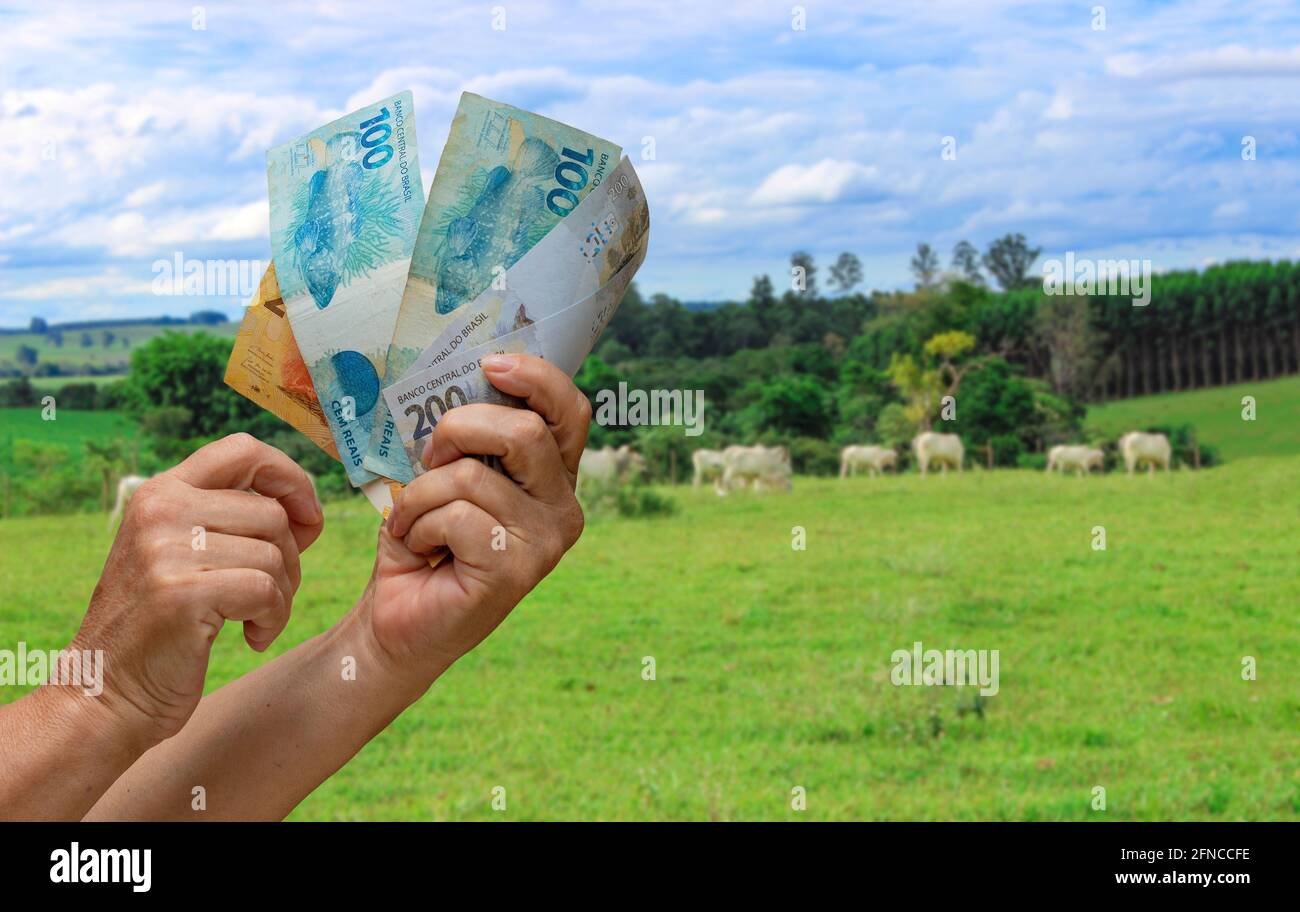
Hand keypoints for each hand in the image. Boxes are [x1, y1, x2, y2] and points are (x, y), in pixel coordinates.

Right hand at [75, 433, 322, 749]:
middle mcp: (161, 510)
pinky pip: (267, 590)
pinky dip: (273, 619)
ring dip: (282, 595)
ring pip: (275, 554)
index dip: (291, 477)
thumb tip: (306, 505)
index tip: (307, 518)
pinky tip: (251, 638)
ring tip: (255, 619)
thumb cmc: (159, 628)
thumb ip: (229, 520)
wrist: (104, 695)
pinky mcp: (181, 592)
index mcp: (161, 492)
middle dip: (290, 558)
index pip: (243, 449)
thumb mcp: (180, 554)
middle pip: (272, 512)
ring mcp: (166, 550)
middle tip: (270, 594)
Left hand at [360, 354, 588, 685]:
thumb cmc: (421, 539)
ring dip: (421, 493)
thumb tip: (461, 380)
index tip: (490, 363)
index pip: (569, 411)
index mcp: (553, 476)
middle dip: (458, 429)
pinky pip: (456, 516)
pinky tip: (418, 549)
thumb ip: (467, 436)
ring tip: (412, 520)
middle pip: (524, 432)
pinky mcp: (516, 570)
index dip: (537, 377)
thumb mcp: (445, 474)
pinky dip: (418, 525)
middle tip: (428, 457)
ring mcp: (546, 541)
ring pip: (473, 476)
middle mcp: (562, 507)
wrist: (396, 618)